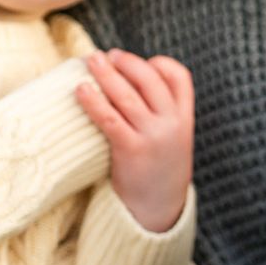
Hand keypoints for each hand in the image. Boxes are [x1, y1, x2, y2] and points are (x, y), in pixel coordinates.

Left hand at [77, 49, 193, 230]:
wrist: (158, 209)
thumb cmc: (158, 169)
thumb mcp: (174, 140)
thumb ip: (163, 114)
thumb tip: (130, 84)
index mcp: (185, 118)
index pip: (180, 77)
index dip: (160, 63)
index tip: (143, 61)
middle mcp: (172, 123)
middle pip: (149, 79)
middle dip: (127, 62)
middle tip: (107, 55)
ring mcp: (153, 136)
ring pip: (126, 94)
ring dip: (106, 73)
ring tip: (90, 61)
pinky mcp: (131, 150)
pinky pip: (109, 118)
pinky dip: (93, 100)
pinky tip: (81, 90)